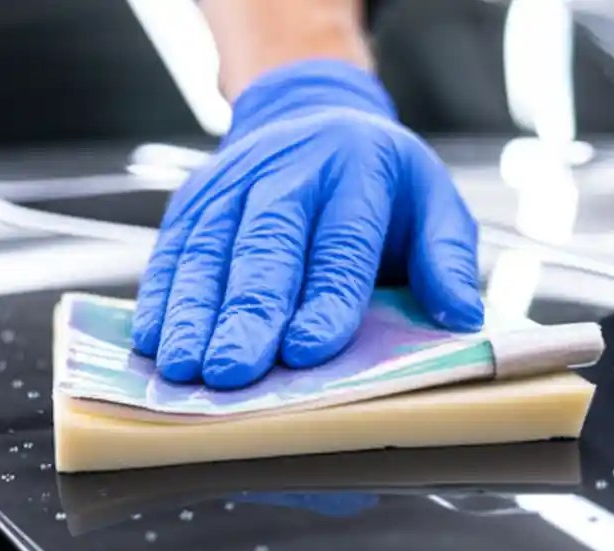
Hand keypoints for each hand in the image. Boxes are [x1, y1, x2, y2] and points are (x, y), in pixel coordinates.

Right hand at [132, 60, 481, 388]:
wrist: (309, 118)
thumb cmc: (376, 181)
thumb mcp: (431, 200)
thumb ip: (445, 256)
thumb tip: (461, 315)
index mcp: (355, 171)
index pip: (339, 244)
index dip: (323, 298)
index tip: (306, 350)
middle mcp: (287, 172)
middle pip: (263, 247)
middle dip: (244, 312)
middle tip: (232, 370)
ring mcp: (231, 183)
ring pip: (206, 251)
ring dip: (191, 314)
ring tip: (183, 368)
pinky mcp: (192, 200)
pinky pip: (171, 252)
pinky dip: (159, 299)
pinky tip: (153, 343)